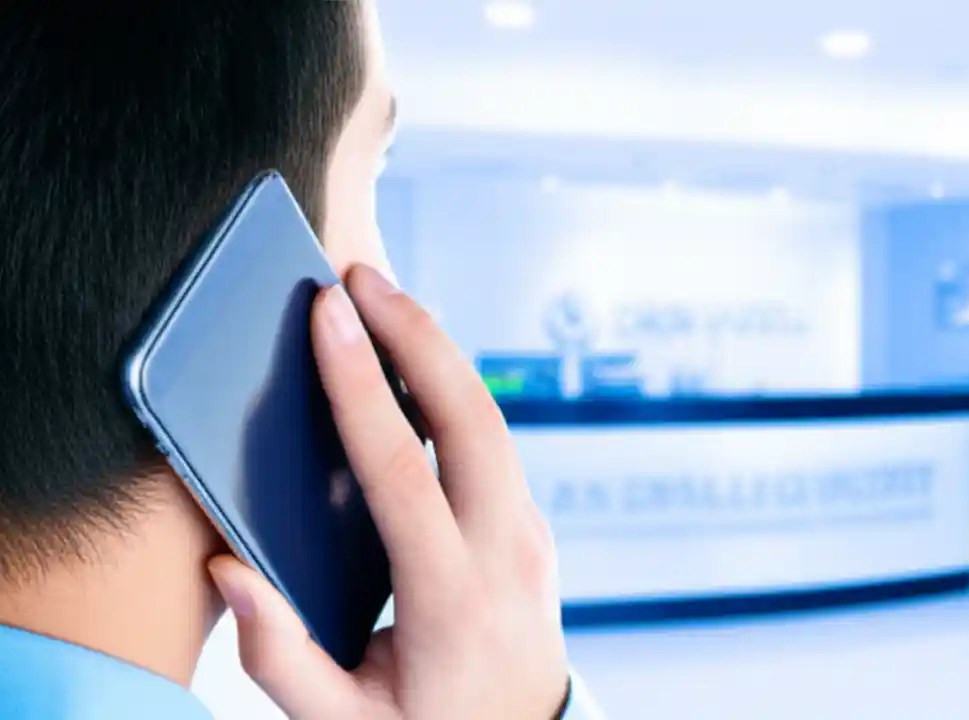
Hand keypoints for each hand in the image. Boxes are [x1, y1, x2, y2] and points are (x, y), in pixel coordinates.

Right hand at [208, 264, 569, 718]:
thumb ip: (279, 657)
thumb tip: (228, 569)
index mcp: (452, 597)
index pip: (403, 473)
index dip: (360, 389)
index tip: (328, 317)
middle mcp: (505, 551)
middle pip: (471, 420)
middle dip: (417, 337)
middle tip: (361, 278)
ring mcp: (528, 532)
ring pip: (489, 420)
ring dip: (438, 354)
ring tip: (381, 299)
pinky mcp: (528, 523)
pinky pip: (491, 441)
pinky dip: (452, 390)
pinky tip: (411, 362)